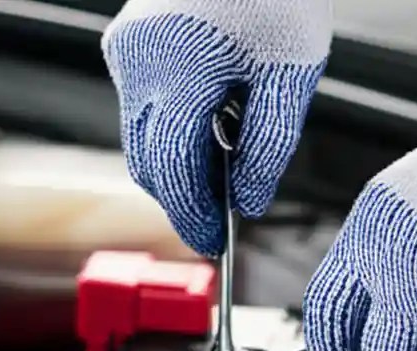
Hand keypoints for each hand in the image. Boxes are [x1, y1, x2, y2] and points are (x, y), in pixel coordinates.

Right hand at [102, 0, 332, 256]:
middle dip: (183, 194)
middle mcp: (137, 63)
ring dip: (178, 160)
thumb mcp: (291, 73)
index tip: (215, 242)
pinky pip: (142, 104)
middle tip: (222, 216)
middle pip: (148, 160)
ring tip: (228, 159)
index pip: (172, 170)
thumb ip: (270, 146)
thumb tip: (248, 202)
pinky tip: (213, 118)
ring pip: (141, 136)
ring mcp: (125, 51)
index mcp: (177, 71)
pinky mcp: (127, 42)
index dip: (193, 214)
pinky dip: (173, 126)